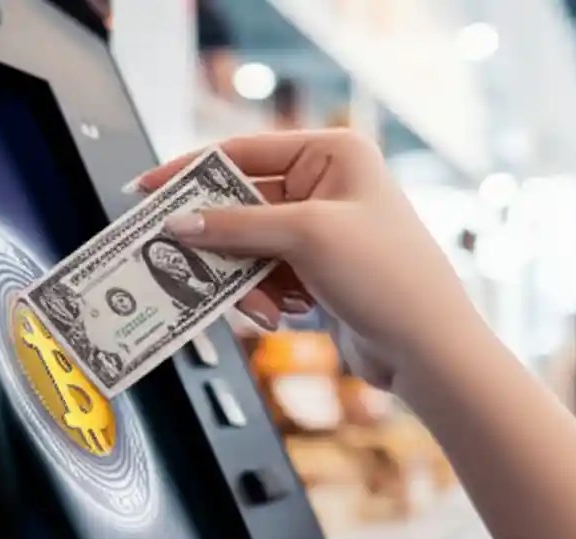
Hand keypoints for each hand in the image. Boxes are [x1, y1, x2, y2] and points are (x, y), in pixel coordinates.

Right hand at [135, 130, 477, 388]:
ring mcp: (321, 231)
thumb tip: (180, 223)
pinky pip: (264, 275)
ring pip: (248, 247)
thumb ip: (237, 227)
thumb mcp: (307, 237)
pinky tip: (281, 315)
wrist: (428, 349)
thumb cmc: (387, 276)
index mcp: (334, 154)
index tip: (147, 190)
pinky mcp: (316, 272)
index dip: (191, 171)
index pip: (243, 152)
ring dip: (245, 279)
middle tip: (178, 260)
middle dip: (220, 241)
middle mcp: (327, 185)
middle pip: (241, 204)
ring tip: (262, 307)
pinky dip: (262, 296)